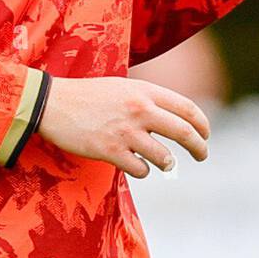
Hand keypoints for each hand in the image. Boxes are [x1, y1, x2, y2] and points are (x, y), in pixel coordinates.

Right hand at [36, 75, 208, 177]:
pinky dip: (143, 170)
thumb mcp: (122, 87)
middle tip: (202, 155)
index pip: (187, 108)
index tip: (205, 134)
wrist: (53, 104)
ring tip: (163, 163)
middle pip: (184, 133)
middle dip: (199, 148)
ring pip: (165, 157)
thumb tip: (173, 119)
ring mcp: (126, 132)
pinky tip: (135, 164)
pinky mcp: (111, 152)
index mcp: (144, 91)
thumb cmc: (88, 95)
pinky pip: (141, 170)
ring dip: (168, 164)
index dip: (202, 124)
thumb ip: (148, 100)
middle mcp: (140, 109)